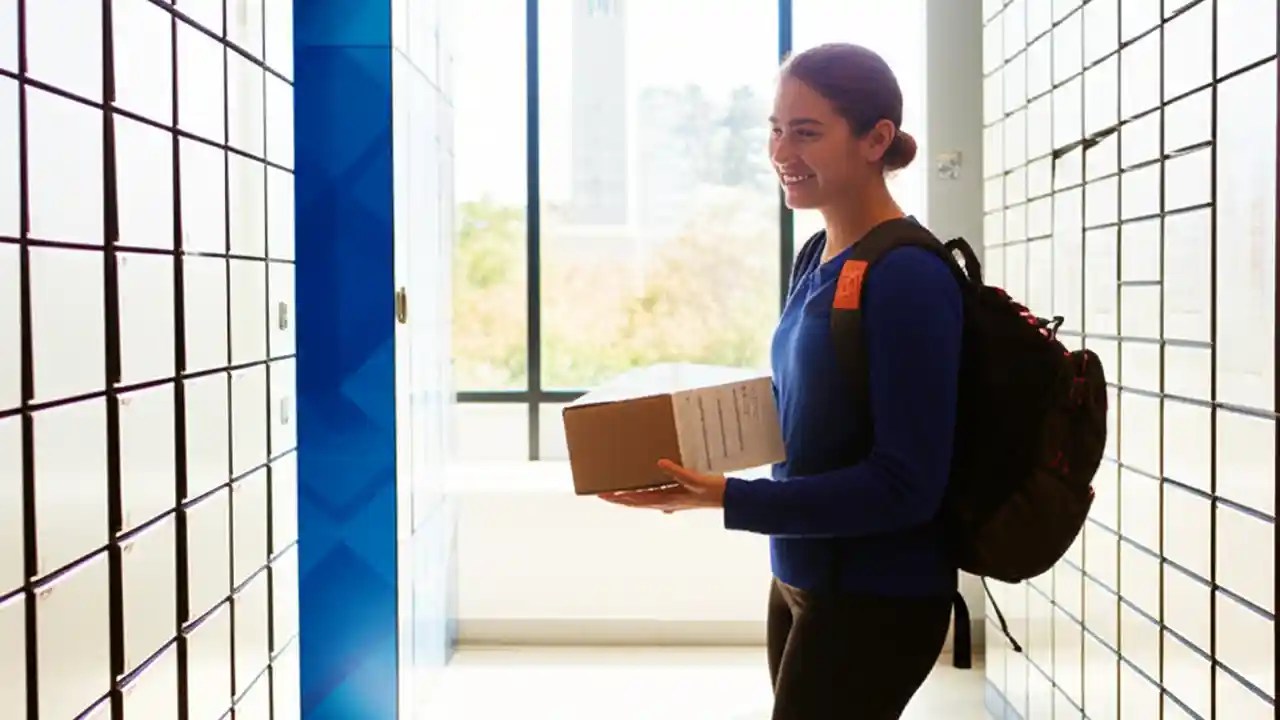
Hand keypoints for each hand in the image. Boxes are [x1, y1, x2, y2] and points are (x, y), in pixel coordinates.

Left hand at [598, 459, 727, 513]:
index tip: (603, 494)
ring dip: (630, 499)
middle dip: (619, 499)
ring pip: (644, 503)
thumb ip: (677, 472)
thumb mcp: (694, 479)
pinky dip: (644, 497)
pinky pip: (655, 499)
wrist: (728, 499)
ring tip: (619, 494)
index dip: (619, 497)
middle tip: (602, 494)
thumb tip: (660, 463)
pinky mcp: (678, 499)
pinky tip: (646, 494)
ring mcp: (671, 502)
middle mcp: (665, 502)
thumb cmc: (712, 490)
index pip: (636, 499)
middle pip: (636, 503)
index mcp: (666, 498)